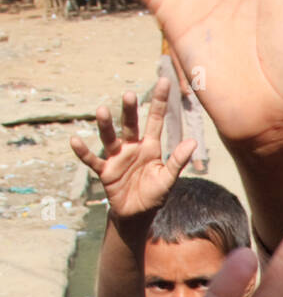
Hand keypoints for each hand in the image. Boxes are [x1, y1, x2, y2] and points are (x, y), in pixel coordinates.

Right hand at [70, 84, 191, 220]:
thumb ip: (178, 161)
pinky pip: (93, 160)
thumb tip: (193, 142)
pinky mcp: (105, 171)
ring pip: (110, 138)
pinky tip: (75, 141)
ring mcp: (117, 157)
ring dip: (105, 126)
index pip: (155, 120)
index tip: (164, 81)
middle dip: (129, 111)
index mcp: (150, 147)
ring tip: (102, 111)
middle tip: (129, 95)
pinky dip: (84, 152)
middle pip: (130, 125)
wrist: (138, 215)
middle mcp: (132, 147)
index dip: (159, 102)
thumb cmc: (154, 194)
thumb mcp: (168, 178)